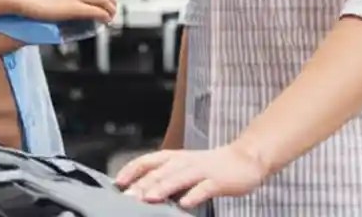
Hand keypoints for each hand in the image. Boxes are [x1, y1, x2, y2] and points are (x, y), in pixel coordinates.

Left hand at [114, 143, 271, 208]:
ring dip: (162, 188)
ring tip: (149, 198)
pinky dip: (193, 195)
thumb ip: (164, 179)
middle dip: (142, 184)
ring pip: (178, 178)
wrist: (243, 159)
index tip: (118, 183)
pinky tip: (184, 204)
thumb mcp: (182, 169)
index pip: (146, 161)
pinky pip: (203, 188)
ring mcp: (200, 170)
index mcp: (172, 158)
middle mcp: (183, 162)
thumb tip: (141, 193)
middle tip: (128, 197)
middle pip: (159, 172)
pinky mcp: (217, 180)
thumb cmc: (208, 167)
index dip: (131, 171)